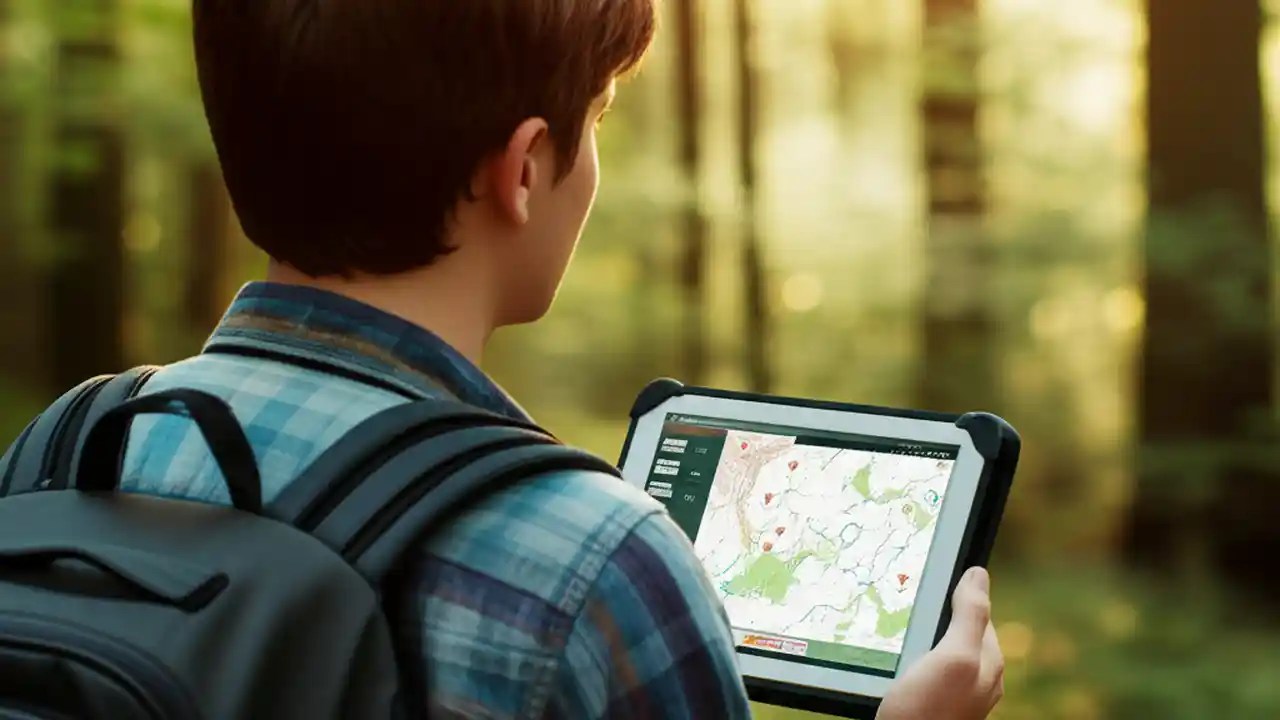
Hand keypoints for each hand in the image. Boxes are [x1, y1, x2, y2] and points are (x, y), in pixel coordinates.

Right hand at [877, 567, 1004, 719]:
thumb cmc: (927, 711)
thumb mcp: (954, 657)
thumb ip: (970, 616)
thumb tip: (979, 574)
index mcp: (988, 663)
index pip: (979, 614)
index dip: (958, 593)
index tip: (930, 581)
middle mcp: (976, 680)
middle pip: (959, 632)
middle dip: (938, 615)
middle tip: (907, 602)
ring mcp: (953, 696)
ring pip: (939, 651)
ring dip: (920, 637)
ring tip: (896, 628)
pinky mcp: (930, 706)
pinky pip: (924, 671)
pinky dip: (911, 659)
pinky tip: (895, 662)